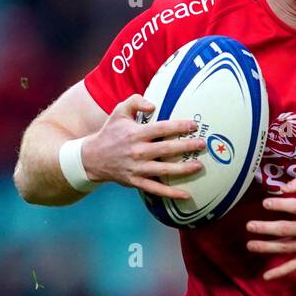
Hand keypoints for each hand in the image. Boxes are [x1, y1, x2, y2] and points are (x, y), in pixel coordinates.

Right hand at [79, 94, 206, 200]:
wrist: (93, 158)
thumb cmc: (110, 132)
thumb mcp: (119, 111)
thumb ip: (135, 101)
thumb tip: (154, 105)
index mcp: (136, 133)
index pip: (162, 128)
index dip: (179, 126)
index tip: (194, 125)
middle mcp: (138, 151)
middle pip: (167, 149)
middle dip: (187, 146)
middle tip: (203, 144)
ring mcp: (138, 168)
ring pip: (164, 169)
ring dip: (183, 169)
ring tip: (199, 166)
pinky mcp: (136, 182)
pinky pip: (156, 189)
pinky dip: (171, 193)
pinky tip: (186, 194)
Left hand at [246, 179, 295, 279]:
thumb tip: (281, 188)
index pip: (294, 207)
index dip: (279, 205)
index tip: (265, 203)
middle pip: (286, 229)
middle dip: (266, 228)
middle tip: (249, 226)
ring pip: (287, 247)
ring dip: (267, 247)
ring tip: (250, 245)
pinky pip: (295, 266)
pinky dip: (281, 272)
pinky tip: (267, 276)